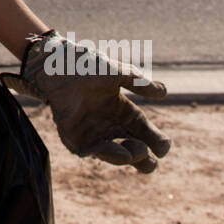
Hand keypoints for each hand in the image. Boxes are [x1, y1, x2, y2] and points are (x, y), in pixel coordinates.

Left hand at [3, 33, 171, 172]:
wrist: (59, 64)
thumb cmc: (87, 66)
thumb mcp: (118, 73)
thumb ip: (139, 83)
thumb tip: (164, 92)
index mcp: (123, 112)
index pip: (146, 133)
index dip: (157, 142)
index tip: (164, 147)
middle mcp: (110, 126)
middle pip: (134, 151)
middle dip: (144, 159)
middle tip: (151, 156)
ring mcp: (93, 133)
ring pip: (115, 155)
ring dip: (127, 157)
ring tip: (133, 154)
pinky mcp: (75, 138)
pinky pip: (91, 152)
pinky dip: (106, 154)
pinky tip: (118, 154)